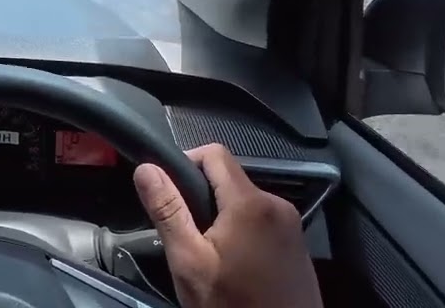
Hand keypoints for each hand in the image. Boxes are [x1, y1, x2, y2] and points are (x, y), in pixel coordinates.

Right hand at [133, 143, 321, 307]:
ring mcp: (292, 225)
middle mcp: (277, 204)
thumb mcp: (190, 262)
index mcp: (250, 202)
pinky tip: (234, 264)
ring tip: (207, 254)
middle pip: (229, 179)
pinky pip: (263, 222)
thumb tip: (147, 168)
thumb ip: (168, 211)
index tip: (168, 192)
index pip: (214, 153)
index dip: (186, 162)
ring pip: (245, 202)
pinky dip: (243, 232)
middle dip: (203, 197)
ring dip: (222, 216)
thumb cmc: (232, 305)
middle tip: (184, 234)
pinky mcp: (297, 244)